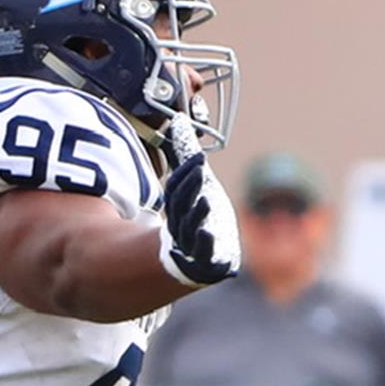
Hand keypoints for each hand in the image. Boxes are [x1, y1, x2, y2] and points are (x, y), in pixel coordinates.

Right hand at [159, 150, 241, 286]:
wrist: (201, 263)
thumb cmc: (200, 218)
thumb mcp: (196, 186)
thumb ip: (185, 158)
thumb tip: (180, 122)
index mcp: (178, 208)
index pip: (176, 189)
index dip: (185, 174)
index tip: (200, 158)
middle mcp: (182, 225)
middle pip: (182, 206)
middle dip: (190, 188)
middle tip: (201, 170)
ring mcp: (193, 245)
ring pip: (190, 229)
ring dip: (197, 214)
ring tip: (206, 201)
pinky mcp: (207, 262)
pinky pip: (202, 254)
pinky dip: (204, 244)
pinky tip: (208, 234)